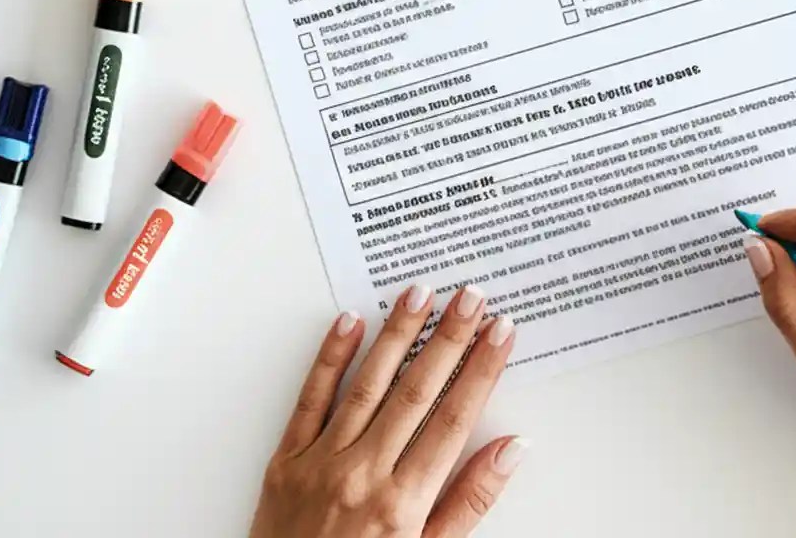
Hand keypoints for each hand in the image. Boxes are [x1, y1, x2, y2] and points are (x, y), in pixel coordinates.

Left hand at [251, 285, 526, 537]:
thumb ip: (470, 500)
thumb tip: (510, 449)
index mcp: (404, 503)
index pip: (454, 418)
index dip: (482, 370)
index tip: (501, 333)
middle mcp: (363, 475)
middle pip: (417, 391)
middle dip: (449, 338)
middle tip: (471, 297)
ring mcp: (321, 464)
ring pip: (368, 384)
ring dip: (397, 333)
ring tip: (420, 293)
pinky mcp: (286, 461)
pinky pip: (310, 399)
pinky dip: (330, 358)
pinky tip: (349, 323)